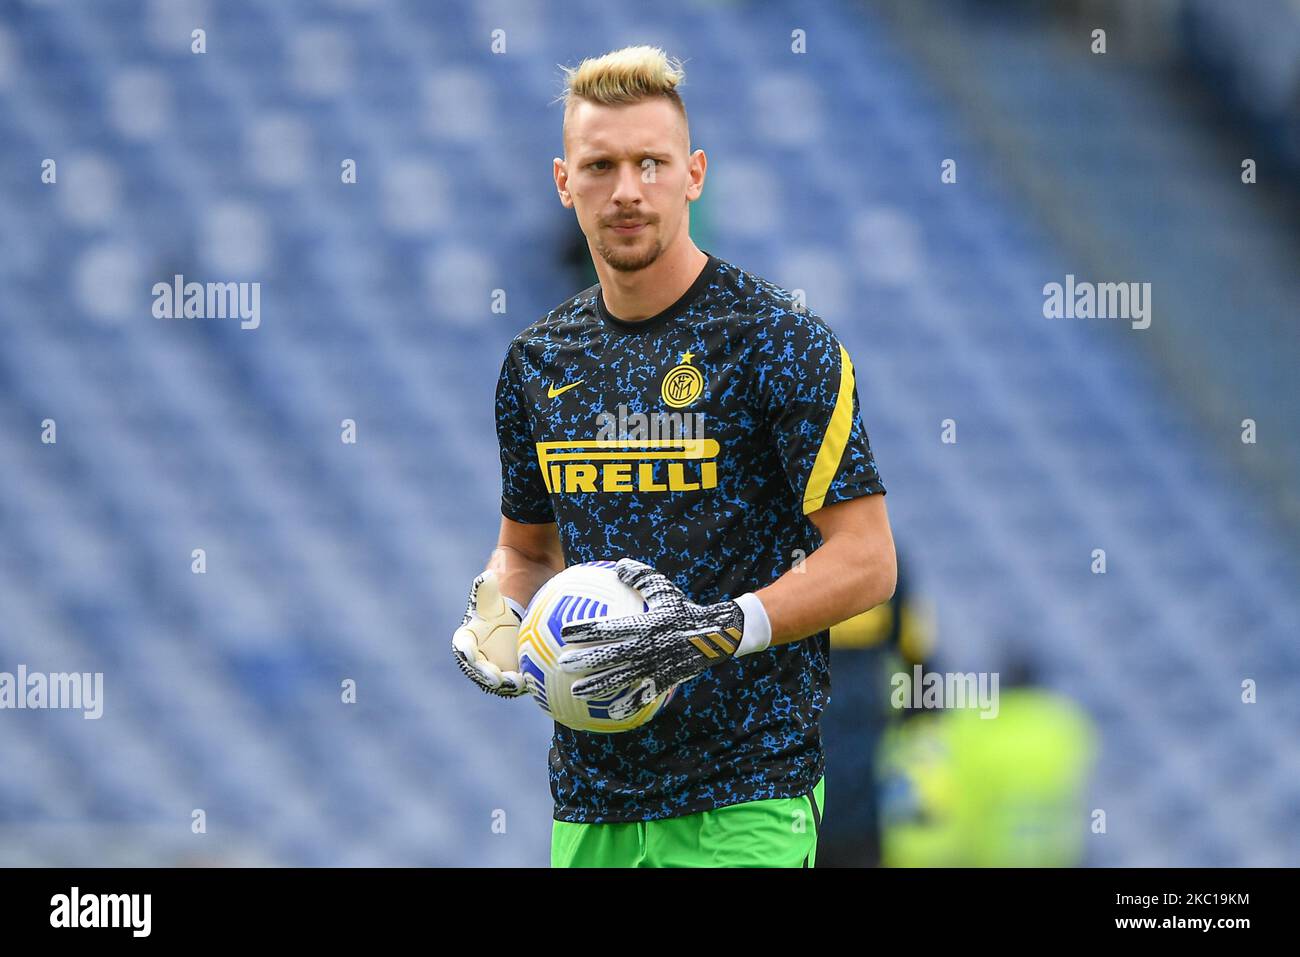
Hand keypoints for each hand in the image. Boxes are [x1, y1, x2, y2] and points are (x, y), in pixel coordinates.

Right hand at [452, 571, 528, 697]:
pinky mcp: (522, 665)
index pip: (464, 644)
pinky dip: (523, 683)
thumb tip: (486, 577)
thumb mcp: (500, 582)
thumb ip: (489, 586)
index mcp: (474, 630)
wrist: (539, 583)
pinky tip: (533, 682)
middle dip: (485, 674)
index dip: (465, 651)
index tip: (471, 654)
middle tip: (496, 677)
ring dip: (504, 684)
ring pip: (499, 677)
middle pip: (479, 667)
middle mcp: (485, 648)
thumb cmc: (514, 581)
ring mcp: (503, 658)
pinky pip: (520, 679)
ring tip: (515, 683)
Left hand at [556, 558, 745, 719]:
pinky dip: (627, 705)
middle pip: (608, 656)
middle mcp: (646, 646)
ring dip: (596, 686)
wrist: (716, 634)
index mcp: (644, 623)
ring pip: (620, 679)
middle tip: (561, 664)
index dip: (585, 629)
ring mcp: (655, 666)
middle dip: (583, 661)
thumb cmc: (683, 608)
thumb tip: (619, 565)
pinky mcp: (664, 681)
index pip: (608, 627)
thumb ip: (641, 576)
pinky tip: (611, 712)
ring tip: (575, 692)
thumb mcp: (664, 588)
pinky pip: (643, 696)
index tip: (564, 632)